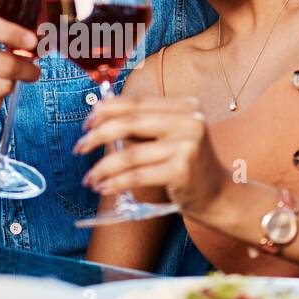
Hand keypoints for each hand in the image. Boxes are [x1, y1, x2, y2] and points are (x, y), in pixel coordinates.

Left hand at [74, 96, 228, 214]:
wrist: (219, 196)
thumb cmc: (188, 166)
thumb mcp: (172, 137)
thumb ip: (144, 127)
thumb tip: (99, 120)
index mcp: (185, 106)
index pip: (136, 102)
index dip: (106, 110)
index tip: (86, 123)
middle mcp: (189, 121)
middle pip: (129, 123)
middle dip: (97, 136)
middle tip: (79, 148)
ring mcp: (187, 145)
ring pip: (130, 154)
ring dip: (103, 167)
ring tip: (89, 178)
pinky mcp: (182, 170)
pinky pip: (137, 175)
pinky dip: (115, 183)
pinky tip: (104, 187)